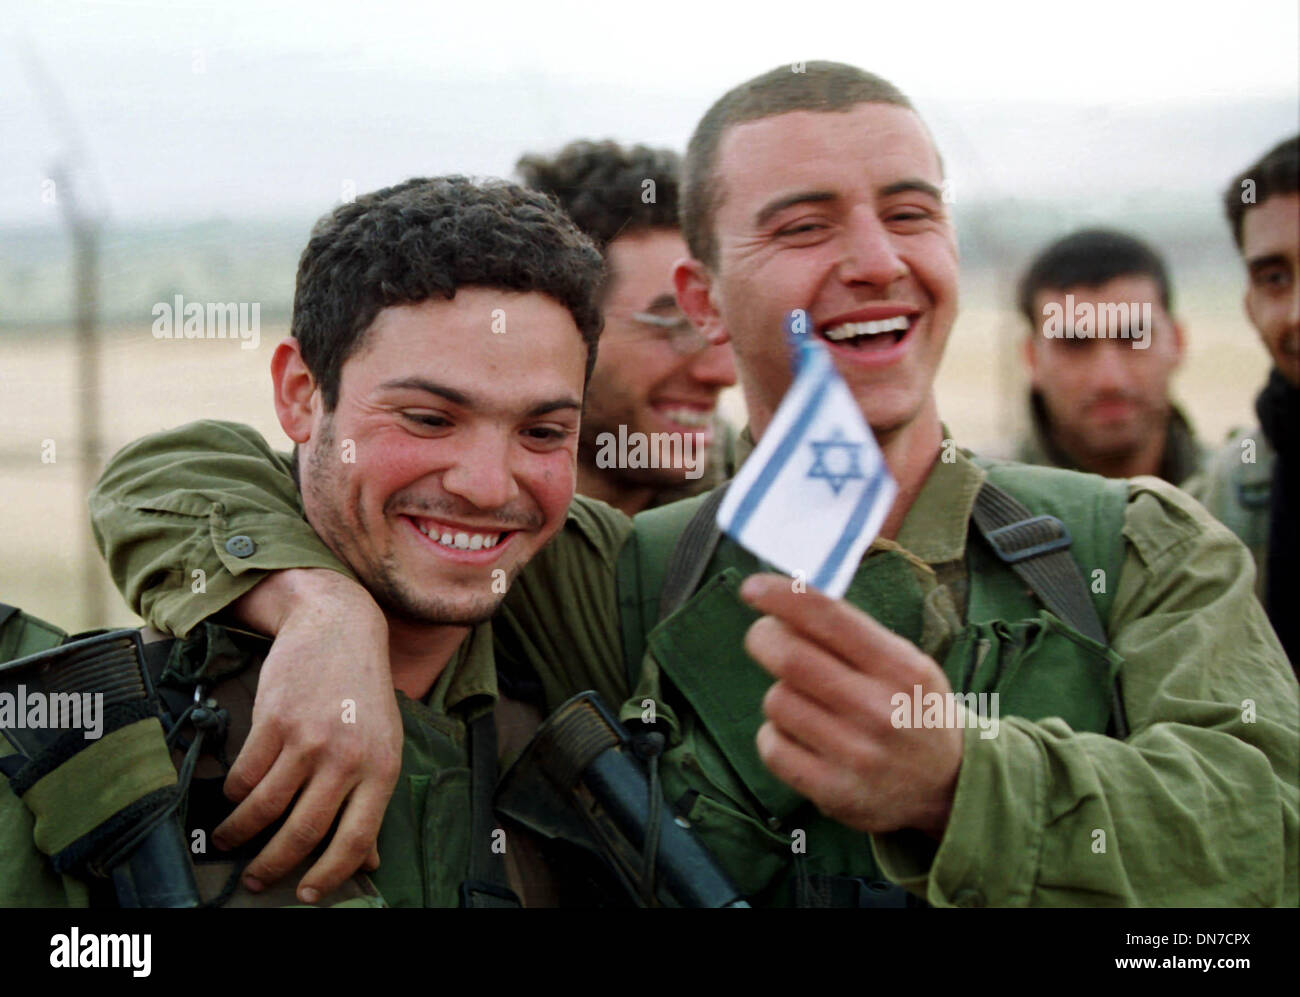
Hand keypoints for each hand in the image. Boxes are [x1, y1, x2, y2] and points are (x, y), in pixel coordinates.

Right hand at [211, 569, 402, 902]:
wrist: (339, 627)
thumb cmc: (361, 693)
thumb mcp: (383, 745)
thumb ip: (371, 801)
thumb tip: (367, 861)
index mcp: (382, 770)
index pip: (355, 840)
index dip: (328, 875)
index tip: (307, 894)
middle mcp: (347, 759)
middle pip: (303, 831)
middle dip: (273, 864)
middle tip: (256, 877)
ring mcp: (309, 739)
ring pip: (264, 807)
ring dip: (240, 831)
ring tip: (231, 838)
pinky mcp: (275, 721)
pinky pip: (246, 775)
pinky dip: (234, 794)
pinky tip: (232, 798)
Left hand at [739, 573, 962, 837]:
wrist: (948, 786)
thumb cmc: (913, 710)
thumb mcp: (906, 662)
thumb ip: (851, 632)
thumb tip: (784, 600)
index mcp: (902, 668)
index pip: (830, 617)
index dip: (783, 597)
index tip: (753, 588)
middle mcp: (880, 710)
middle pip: (790, 658)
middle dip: (764, 638)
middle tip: (765, 636)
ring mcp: (856, 755)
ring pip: (776, 701)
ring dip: (779, 693)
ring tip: (806, 701)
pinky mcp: (833, 792)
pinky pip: (771, 747)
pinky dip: (775, 735)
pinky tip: (801, 736)